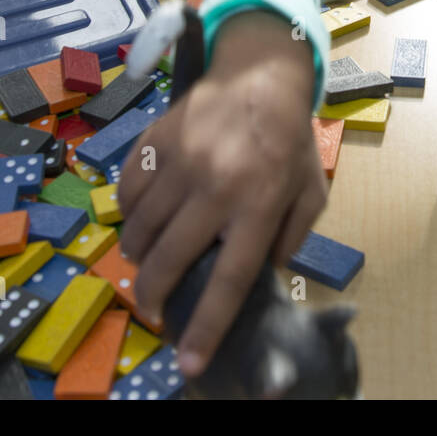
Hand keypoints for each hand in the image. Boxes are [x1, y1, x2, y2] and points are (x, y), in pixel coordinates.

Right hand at [116, 11, 324, 377]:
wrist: (261, 75)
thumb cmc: (289, 139)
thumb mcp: (310, 192)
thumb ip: (291, 238)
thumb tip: (261, 275)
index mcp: (258, 204)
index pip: (228, 280)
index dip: (205, 326)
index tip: (187, 360)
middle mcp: (216, 187)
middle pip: (170, 260)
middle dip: (155, 298)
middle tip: (155, 311)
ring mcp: (182, 162)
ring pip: (140, 229)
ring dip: (139, 255)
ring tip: (149, 260)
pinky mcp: (156, 140)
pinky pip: (127, 192)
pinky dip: (128, 213)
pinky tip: (143, 216)